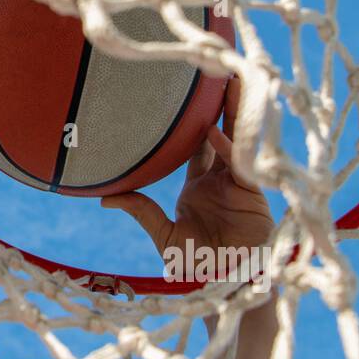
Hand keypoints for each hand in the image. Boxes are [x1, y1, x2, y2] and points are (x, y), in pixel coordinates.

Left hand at [101, 76, 272, 271]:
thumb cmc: (199, 265)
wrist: (228, 285)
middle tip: (210, 73)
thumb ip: (142, 212)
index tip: (180, 96)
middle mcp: (221, 177)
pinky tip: (214, 132)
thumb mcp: (166, 237)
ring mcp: (238, 182)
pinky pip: (240, 165)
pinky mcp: (253, 193)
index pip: (194, 145)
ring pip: (237, 139)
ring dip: (233, 112)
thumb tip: (105, 198)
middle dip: (218, 104)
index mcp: (200, 184)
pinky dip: (229, 149)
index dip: (190, 122)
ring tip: (227, 81)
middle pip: (220, 131)